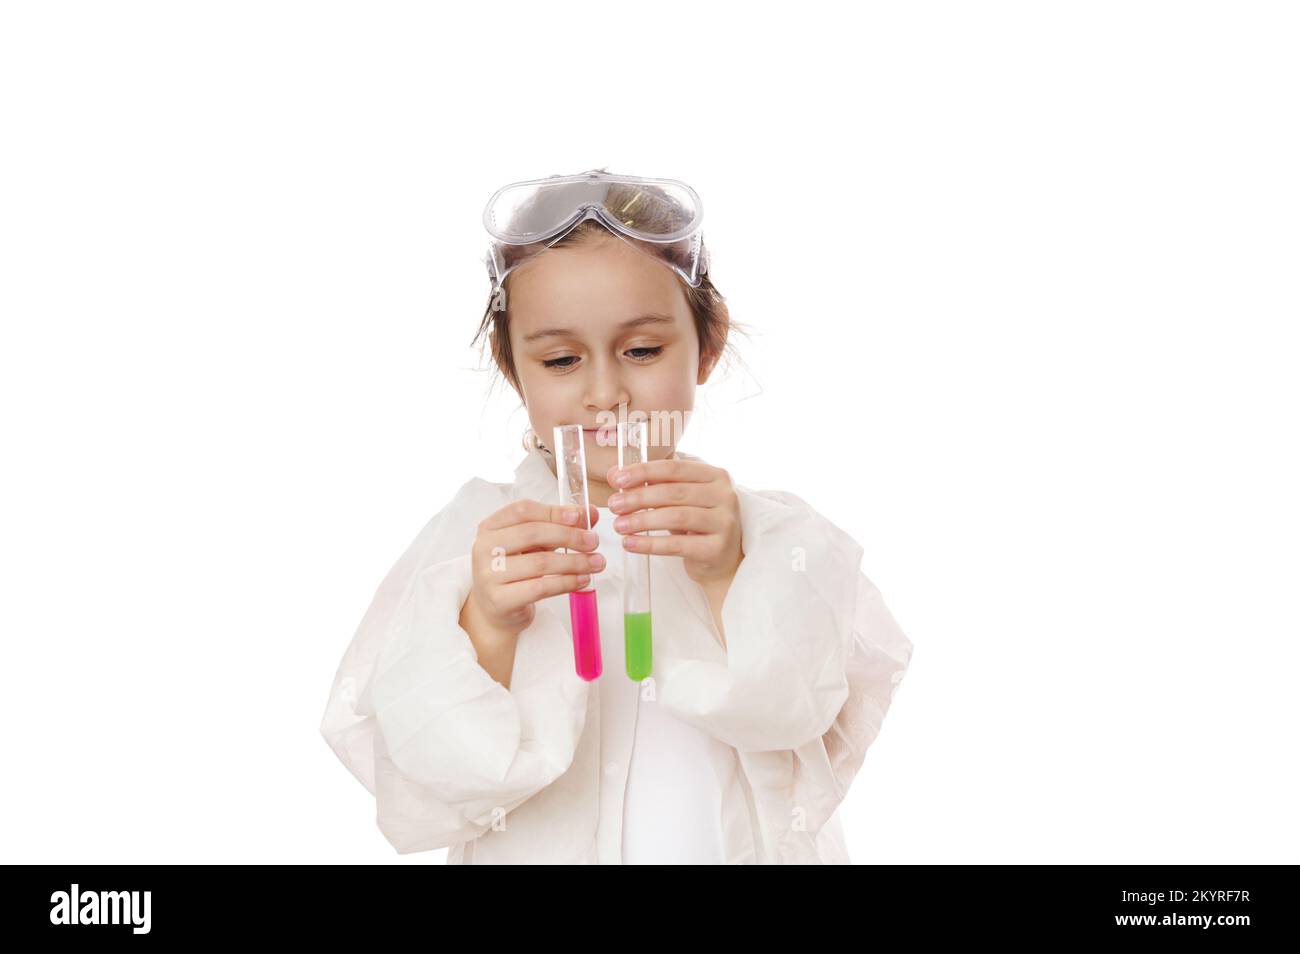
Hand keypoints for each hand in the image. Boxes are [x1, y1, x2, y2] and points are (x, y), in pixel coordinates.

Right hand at [466, 499, 604, 638]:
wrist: (495, 610)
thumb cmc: (515, 571)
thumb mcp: (534, 544)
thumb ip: (559, 525)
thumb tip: (590, 513)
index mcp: (490, 527)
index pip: (522, 510)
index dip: (553, 512)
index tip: (579, 517)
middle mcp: (484, 548)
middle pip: (532, 533)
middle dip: (569, 536)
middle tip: (593, 541)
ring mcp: (488, 575)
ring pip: (540, 563)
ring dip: (575, 562)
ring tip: (596, 562)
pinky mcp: (499, 600)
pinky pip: (540, 588)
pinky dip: (566, 582)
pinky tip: (582, 580)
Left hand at [605, 458, 743, 587]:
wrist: (721, 561)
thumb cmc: (697, 525)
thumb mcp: (678, 501)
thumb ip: (650, 485)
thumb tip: (614, 474)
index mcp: (715, 475)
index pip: (674, 467)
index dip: (643, 472)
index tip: (617, 479)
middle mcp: (725, 495)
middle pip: (674, 492)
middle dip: (639, 498)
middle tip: (614, 505)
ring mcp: (724, 522)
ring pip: (676, 516)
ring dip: (642, 520)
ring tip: (619, 525)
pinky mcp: (717, 548)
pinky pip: (677, 544)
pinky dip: (649, 544)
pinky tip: (630, 543)